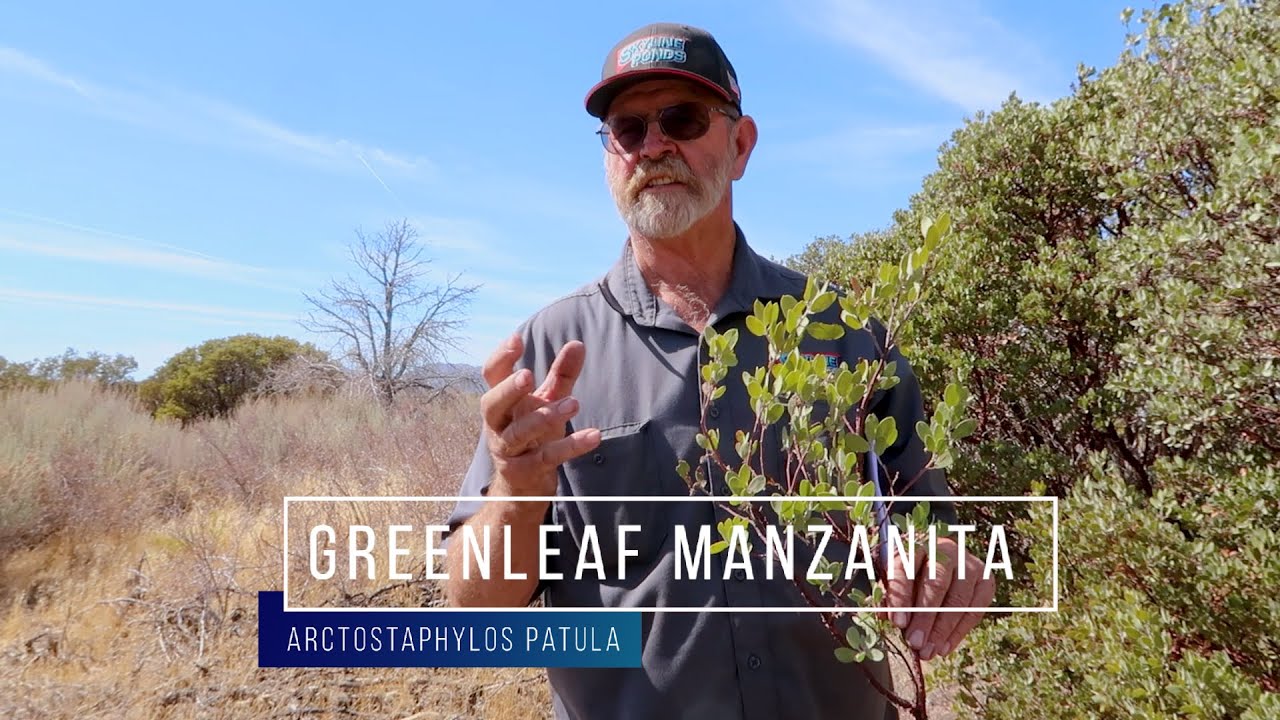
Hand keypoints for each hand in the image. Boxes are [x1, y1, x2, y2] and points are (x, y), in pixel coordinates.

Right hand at [480, 333, 600, 495]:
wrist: (524, 486)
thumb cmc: (534, 434)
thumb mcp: (547, 401)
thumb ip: (561, 374)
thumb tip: (578, 343)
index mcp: (502, 403)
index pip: (491, 376)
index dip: (501, 358)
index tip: (517, 340)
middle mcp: (497, 426)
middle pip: (493, 405)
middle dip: (508, 390)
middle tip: (528, 375)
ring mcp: (508, 451)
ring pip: (519, 433)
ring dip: (545, 417)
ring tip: (574, 404)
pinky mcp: (524, 472)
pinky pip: (546, 458)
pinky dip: (570, 446)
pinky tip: (594, 436)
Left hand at [885, 537, 996, 660]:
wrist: (948, 560)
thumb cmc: (915, 572)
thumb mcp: (897, 577)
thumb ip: (890, 594)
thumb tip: (883, 617)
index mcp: (916, 544)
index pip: (907, 568)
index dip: (901, 597)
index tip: (897, 623)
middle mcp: (946, 550)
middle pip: (936, 584)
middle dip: (925, 617)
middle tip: (915, 642)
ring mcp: (969, 565)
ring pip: (958, 599)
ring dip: (942, 630)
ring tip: (928, 651)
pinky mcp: (986, 581)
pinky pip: (974, 610)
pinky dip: (958, 632)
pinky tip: (944, 648)